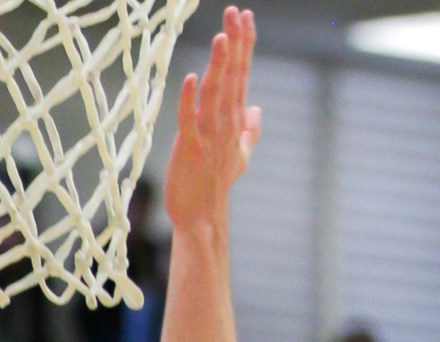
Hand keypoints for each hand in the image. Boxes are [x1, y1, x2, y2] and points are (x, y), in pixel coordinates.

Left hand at [164, 8, 260, 231]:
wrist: (202, 215)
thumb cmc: (216, 184)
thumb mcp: (239, 154)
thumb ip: (249, 130)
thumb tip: (256, 109)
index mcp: (235, 118)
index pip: (242, 74)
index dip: (244, 45)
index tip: (245, 18)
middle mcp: (226, 122)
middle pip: (233, 75)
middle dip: (235, 43)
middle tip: (237, 12)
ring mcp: (209, 134)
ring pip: (216, 92)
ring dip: (219, 64)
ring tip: (222, 35)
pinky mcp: (190, 148)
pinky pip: (189, 119)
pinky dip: (190, 99)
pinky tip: (192, 78)